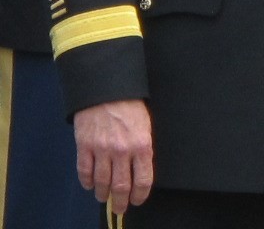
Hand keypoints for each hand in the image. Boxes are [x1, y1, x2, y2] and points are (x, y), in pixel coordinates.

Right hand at [74, 99, 152, 213]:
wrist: (107, 89)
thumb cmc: (130, 105)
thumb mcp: (145, 126)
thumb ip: (142, 148)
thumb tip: (139, 170)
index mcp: (142, 145)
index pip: (143, 179)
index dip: (140, 194)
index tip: (137, 200)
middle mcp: (122, 151)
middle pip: (121, 187)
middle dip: (120, 202)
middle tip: (119, 208)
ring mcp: (101, 150)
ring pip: (101, 182)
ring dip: (103, 194)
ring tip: (103, 197)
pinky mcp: (84, 147)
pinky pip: (84, 171)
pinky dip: (86, 182)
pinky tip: (89, 185)